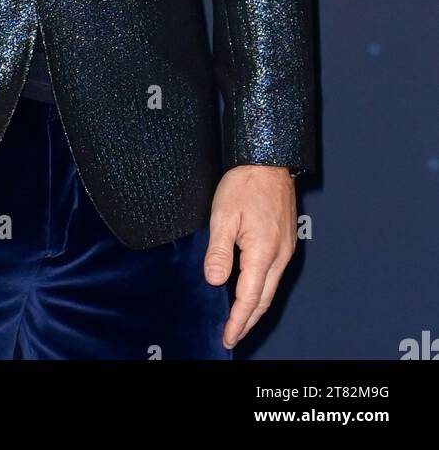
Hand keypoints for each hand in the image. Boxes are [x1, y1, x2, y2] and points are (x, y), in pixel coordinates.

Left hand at [203, 164, 297, 349]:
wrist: (268, 161)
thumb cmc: (245, 184)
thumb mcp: (223, 215)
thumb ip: (218, 251)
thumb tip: (214, 280)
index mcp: (263, 252)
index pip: (248, 297)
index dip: (237, 321)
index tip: (228, 337)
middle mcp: (279, 256)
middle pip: (264, 299)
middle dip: (248, 322)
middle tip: (233, 337)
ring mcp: (285, 249)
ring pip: (271, 288)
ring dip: (255, 307)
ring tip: (240, 321)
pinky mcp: (286, 241)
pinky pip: (274, 274)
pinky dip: (262, 290)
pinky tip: (252, 291)